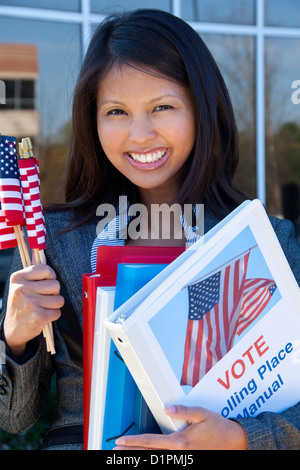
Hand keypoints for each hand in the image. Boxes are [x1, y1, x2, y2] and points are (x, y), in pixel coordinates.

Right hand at [4, 264, 63, 356]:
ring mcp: (30, 302)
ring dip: (55, 305)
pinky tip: (43, 316)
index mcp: (18, 277)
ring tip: (44, 307)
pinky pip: (57, 312)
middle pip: (56, 285)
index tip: (46, 283)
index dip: (51, 277)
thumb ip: (33, 272)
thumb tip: (39, 251)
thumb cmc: (21, 304)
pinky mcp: (37, 316)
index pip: (47, 270)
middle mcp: (22, 289)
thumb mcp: (20, 285)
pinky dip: (53, 315)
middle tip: (44, 298)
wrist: (12, 329)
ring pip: (59, 299)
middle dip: (54, 293)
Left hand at [114, 405, 246, 449]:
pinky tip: (148, 456)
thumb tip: (167, 408)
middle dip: (131, 453)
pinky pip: (168, 462)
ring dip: (140, 458)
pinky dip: (155, 460)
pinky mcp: (188, 461)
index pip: (151, 442)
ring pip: (158, 461)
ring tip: (126, 455)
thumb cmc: (218, 427)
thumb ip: (183, 410)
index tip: (121, 441)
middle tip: (116, 450)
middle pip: (150, 454)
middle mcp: (181, 454)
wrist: (235, 442)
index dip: (134, 442)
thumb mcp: (202, 413)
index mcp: (181, 441)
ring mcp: (185, 460)